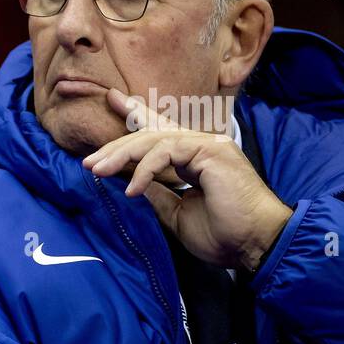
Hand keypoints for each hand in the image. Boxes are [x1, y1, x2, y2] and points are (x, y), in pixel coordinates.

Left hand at [83, 88, 292, 270]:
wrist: (255, 244)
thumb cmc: (223, 234)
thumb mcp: (177, 214)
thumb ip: (158, 195)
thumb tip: (133, 184)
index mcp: (191, 158)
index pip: (159, 131)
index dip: (136, 113)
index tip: (113, 99)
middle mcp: (200, 146)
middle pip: (149, 134)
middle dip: (116, 146)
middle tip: (88, 162)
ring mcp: (208, 145)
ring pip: (153, 140)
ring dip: (122, 156)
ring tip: (98, 172)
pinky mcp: (212, 151)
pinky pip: (167, 151)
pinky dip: (145, 169)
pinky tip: (132, 189)